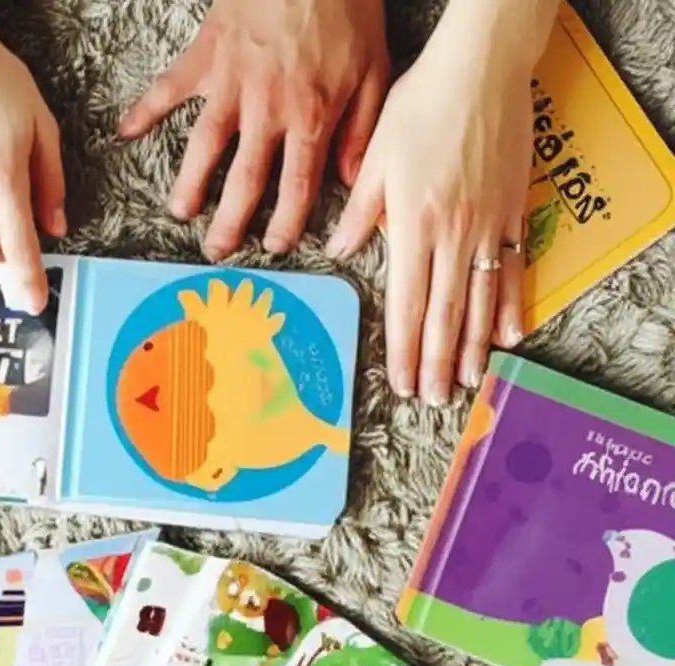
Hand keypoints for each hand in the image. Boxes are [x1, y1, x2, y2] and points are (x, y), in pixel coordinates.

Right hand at [119, 0, 388, 259]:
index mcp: (311, 116)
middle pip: (245, 179)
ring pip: (204, 146)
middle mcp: (266, 109)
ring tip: (178, 212)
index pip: (296, 185)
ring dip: (189, 183)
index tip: (275, 246)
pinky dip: (144, 110)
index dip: (285, 223)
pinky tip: (124, 132)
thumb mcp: (376, 69)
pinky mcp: (206, 56)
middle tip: (216, 250)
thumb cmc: (348, 8)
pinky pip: (169, 87)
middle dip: (230, 221)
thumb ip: (362, 129)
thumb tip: (349, 178)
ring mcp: (230, 83)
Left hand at [328, 1, 556, 402]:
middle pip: (445, 314)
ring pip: (481, 300)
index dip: (405, 349)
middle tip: (434, 400)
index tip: (402, 383)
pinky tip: (509, 335)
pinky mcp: (514, 212)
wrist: (479, 73)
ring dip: (474, 347)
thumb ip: (360, 212)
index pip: (407, 303)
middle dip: (438, 362)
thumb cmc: (419, 109)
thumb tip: (343, 252)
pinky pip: (513, 269)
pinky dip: (511, 305)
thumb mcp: (375, 158)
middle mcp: (453, 235)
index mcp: (413, 226)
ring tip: (468, 383)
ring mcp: (489, 226)